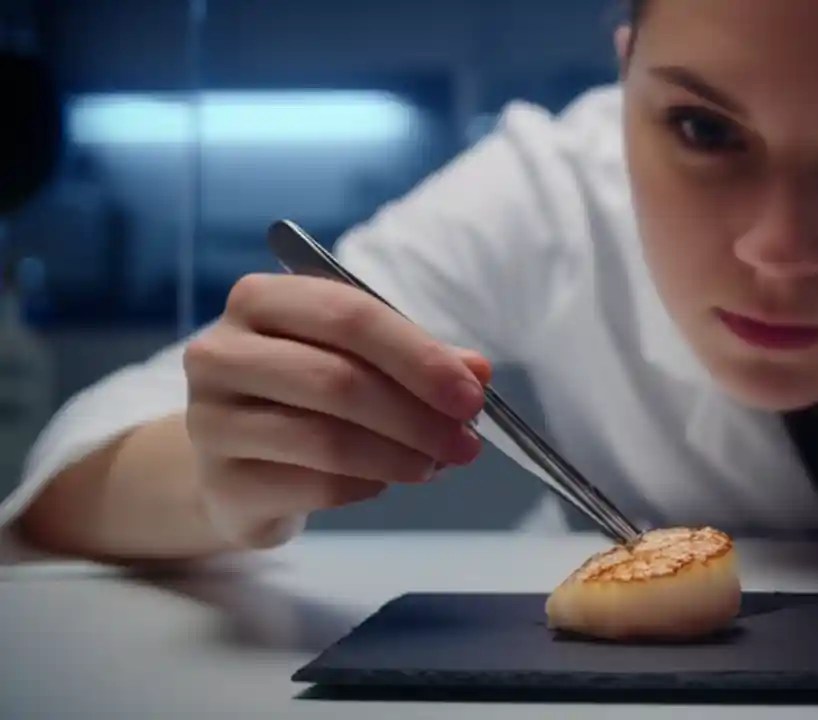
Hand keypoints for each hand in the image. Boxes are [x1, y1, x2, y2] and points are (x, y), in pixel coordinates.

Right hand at [182, 273, 490, 548]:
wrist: (232, 465)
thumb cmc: (302, 396)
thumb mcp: (358, 361)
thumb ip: (417, 360)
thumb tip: (478, 372)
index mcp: (261, 300)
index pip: (351, 316)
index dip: (419, 357)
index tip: (472, 394)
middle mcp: (222, 352)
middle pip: (339, 380)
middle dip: (418, 415)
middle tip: (466, 442)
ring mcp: (211, 420)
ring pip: (328, 440)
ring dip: (400, 455)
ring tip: (436, 464)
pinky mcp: (222, 483)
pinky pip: (316, 485)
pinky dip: (368, 485)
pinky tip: (386, 481)